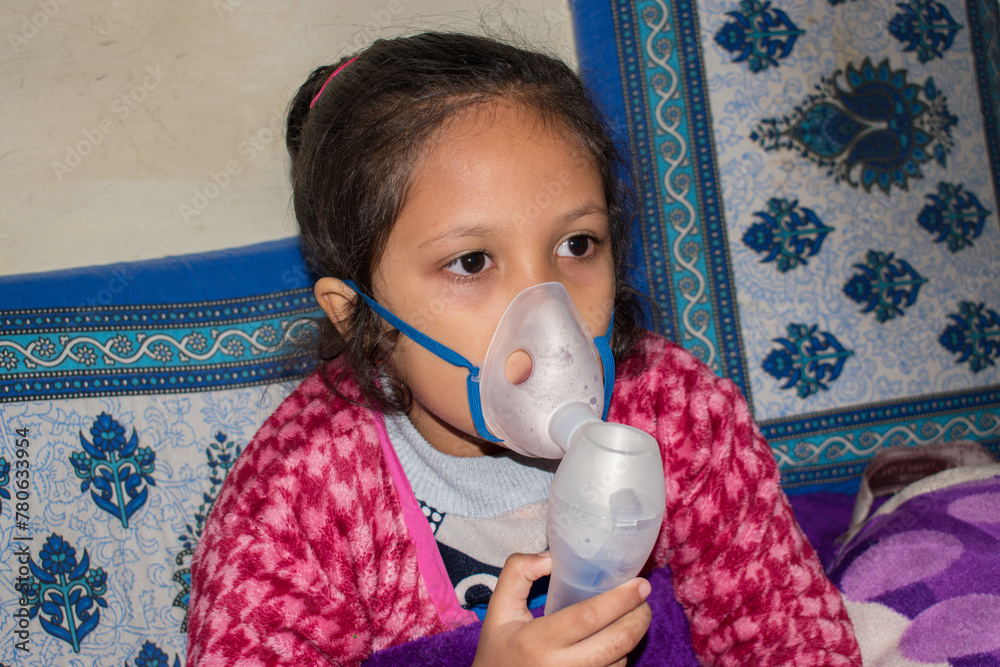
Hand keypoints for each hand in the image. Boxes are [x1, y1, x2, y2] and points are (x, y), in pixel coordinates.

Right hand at [472, 552, 651, 666]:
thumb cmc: (499, 649)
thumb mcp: (498, 608)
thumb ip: (518, 572)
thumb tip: (552, 557)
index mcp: (538, 641)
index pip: (588, 616)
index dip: (620, 599)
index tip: (640, 585)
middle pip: (615, 642)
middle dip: (638, 618)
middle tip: (645, 600)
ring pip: (619, 662)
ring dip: (632, 638)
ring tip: (632, 616)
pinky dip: (620, 657)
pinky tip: (616, 641)